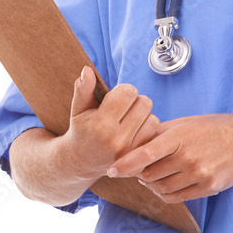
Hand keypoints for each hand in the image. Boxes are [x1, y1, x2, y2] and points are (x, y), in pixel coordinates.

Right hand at [60, 66, 159, 181]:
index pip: (127, 93)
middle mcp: (117, 139)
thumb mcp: (78, 109)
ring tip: (127, 118)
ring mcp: (130, 151)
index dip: (123, 90)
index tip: (115, 97)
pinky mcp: (139, 157)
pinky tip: (133, 128)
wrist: (81, 162)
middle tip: (121, 107)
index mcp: (100, 125)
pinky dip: (146, 126)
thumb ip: (83, 89)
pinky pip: (154, 130)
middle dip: (134, 100)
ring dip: (142, 114)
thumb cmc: (81, 130)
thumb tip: (87, 70)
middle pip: (144, 102)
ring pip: (152, 116)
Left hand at [106, 114, 232, 202]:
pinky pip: (176, 197)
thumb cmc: (215, 128)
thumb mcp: (187, 123)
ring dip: (150, 184)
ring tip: (151, 175)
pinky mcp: (207, 188)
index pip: (146, 153)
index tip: (111, 170)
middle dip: (138, 173)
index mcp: (180, 136)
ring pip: (161, 188)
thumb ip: (161, 132)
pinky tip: (164, 184)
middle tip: (133, 168)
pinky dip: (164, 193)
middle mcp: (189, 157)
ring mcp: (199, 174)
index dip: (126, 164)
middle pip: (150, 174)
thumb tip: (135, 140)